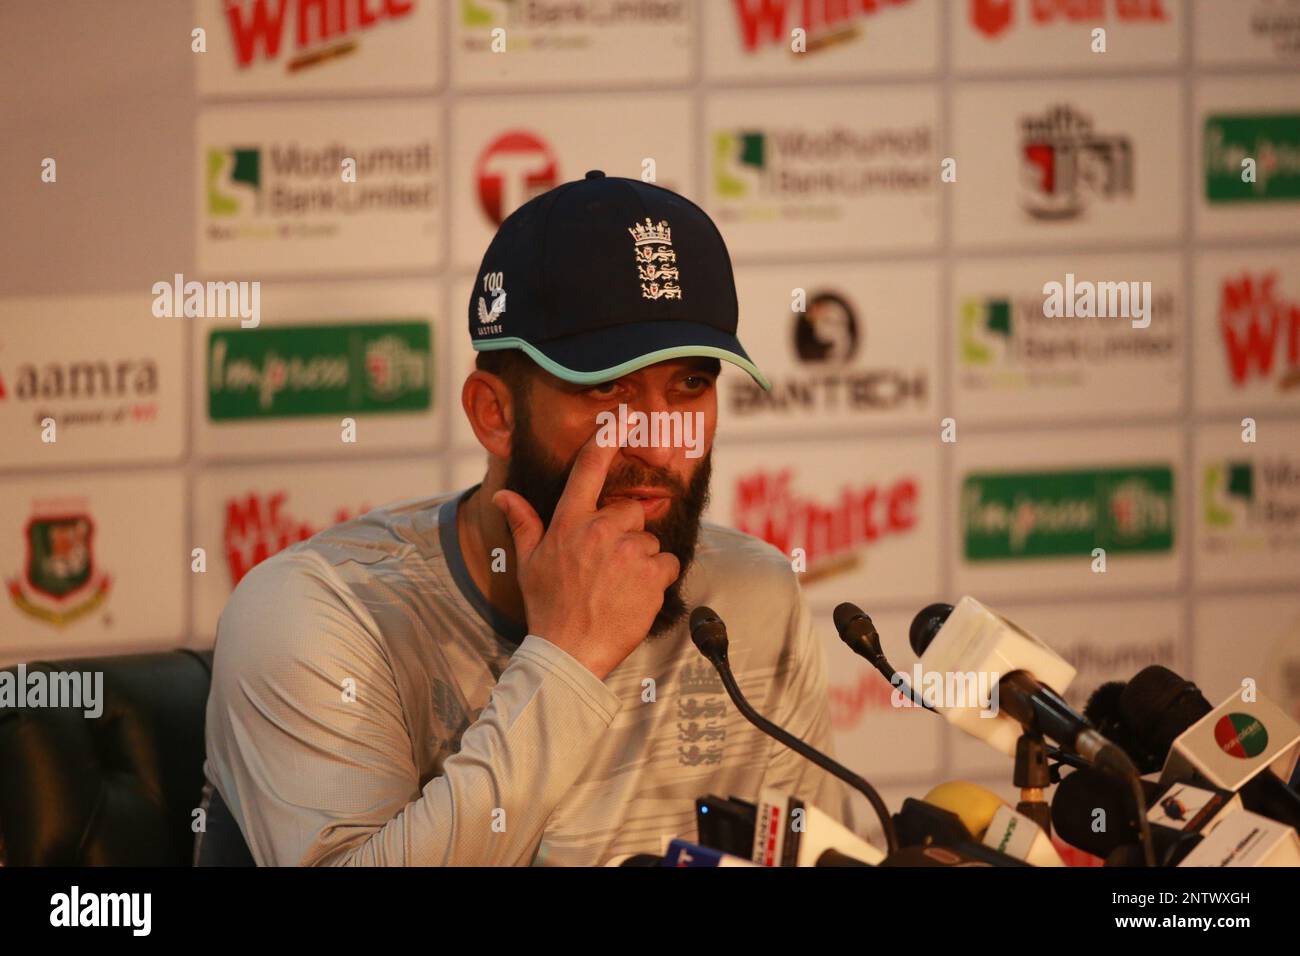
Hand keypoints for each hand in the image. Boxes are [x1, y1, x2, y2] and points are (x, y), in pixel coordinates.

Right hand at [492, 432, 680, 679]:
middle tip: (606, 565)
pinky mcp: (651, 575)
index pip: (588, 470)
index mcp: (569, 523)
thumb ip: (523, 523)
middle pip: (630, 512)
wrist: (569, 653)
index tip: (621, 419)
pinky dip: (657, 579)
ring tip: (617, 587)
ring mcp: (628, 552)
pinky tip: (635, 596)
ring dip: (640, 561)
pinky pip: (666, 564)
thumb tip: (503, 495)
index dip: (606, 440)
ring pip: (649, 542)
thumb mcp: (529, 563)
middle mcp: (599, 531)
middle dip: (625, 533)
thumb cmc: (547, 607)